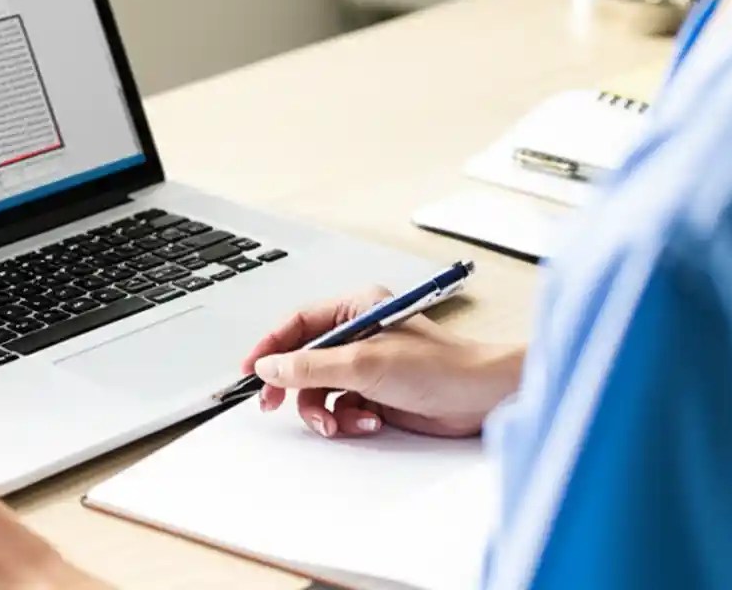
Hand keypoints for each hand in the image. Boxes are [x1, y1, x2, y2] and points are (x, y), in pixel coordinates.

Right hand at [243, 286, 523, 438]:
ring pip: (319, 390)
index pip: (297, 324)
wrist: (481, 397)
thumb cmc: (440, 366)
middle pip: (303, 360)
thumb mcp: (362, 364)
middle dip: (293, 387)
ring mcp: (366, 365)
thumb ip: (309, 367)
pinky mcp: (375, 392)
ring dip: (325, 411)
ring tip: (340, 422)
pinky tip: (371, 420)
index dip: (270, 347)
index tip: (250, 370)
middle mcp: (357, 334)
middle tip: (272, 403)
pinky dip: (349, 419)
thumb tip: (270, 367)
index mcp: (354, 309)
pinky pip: (341, 407)